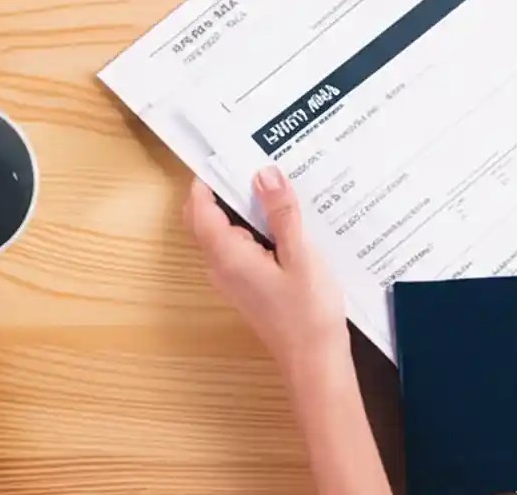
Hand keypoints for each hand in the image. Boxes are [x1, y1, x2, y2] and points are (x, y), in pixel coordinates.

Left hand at [185, 167, 348, 378]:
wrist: (315, 363)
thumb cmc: (308, 312)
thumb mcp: (300, 255)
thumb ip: (281, 213)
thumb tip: (263, 173)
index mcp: (228, 256)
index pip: (200, 208)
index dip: (206, 179)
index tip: (226, 152)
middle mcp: (222, 266)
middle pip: (209, 219)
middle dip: (225, 189)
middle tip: (255, 161)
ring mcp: (235, 278)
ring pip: (228, 233)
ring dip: (246, 208)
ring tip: (277, 183)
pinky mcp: (251, 285)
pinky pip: (244, 247)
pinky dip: (257, 228)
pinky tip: (287, 219)